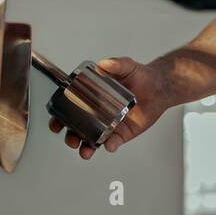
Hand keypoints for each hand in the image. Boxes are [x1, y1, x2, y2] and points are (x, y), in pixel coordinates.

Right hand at [47, 56, 170, 158]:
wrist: (159, 86)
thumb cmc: (139, 76)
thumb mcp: (126, 66)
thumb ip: (116, 64)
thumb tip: (104, 64)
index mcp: (91, 98)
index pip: (69, 109)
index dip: (59, 118)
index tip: (56, 123)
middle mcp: (97, 114)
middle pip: (77, 129)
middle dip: (71, 137)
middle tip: (71, 140)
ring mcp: (109, 125)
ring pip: (92, 140)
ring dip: (86, 148)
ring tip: (86, 151)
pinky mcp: (122, 133)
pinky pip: (113, 142)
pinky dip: (110, 146)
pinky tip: (109, 146)